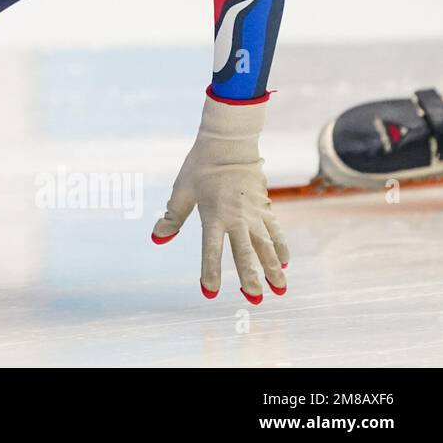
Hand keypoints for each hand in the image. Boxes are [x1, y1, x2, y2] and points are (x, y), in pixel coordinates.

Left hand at [151, 93, 289, 302]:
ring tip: (280, 290)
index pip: (210, 250)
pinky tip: (285, 262)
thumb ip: (172, 216)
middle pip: (245, 254)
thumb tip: (157, 238)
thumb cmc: (200, 166)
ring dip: (273, 269)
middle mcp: (236, 218)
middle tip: (254, 300)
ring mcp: (254, 213)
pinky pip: (276, 231)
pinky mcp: (266, 207)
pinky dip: (281, 248)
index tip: (209, 292)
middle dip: (250, 279)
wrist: (229, 142)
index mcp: (213, 215)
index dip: (210, 272)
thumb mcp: (181, 190)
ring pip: (267, 247)